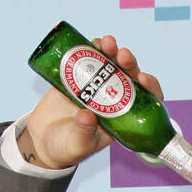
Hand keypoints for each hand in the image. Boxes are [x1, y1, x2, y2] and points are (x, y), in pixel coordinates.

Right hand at [21, 34, 164, 169]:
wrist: (43, 141)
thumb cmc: (66, 149)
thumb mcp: (78, 145)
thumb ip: (84, 132)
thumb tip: (88, 116)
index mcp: (121, 118)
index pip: (144, 99)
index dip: (149, 86)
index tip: (142, 78)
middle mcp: (113, 100)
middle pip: (128, 76)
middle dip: (129, 62)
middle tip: (122, 54)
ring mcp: (96, 87)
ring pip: (110, 64)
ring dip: (112, 51)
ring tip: (107, 42)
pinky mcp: (78, 78)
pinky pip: (89, 59)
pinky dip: (92, 49)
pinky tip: (92, 42)